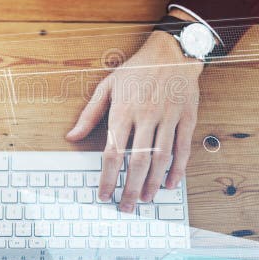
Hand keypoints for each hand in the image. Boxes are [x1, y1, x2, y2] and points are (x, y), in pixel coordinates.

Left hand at [66, 30, 201, 211]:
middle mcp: (146, 115)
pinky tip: (169, 183)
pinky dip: (177, 169)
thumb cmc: (136, 70)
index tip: (104, 194)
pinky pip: (182, 148)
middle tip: (126, 207)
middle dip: (130, 189)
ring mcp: (168, 117)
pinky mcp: (187, 117)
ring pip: (160, 159)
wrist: (171, 51)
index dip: (107, 178)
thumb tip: (72, 137)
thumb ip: (89, 114)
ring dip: (152, 183)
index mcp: (123, 110)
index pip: (113, 152)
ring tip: (145, 199)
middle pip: (137, 162)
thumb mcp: (108, 86)